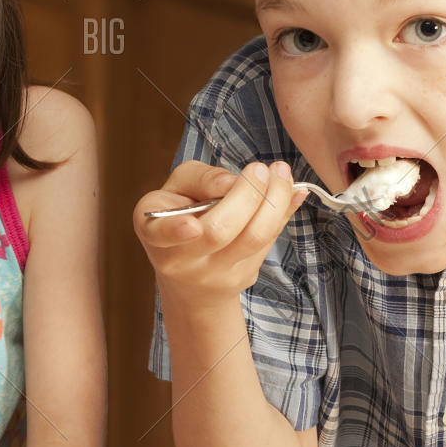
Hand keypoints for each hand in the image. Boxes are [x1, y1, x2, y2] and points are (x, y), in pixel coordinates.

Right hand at [134, 160, 306, 310]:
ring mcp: (214, 274)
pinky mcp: (243, 277)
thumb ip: (201, 179)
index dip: (176, 231)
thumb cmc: (182, 215)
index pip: (160, 234)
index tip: (193, 225)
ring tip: (280, 172)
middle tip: (260, 168)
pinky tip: (293, 190)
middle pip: (218, 231)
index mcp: (153, 230)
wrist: (190, 278)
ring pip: (253, 238)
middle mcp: (180, 260)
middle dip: (246, 194)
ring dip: (275, 200)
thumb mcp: (178, 188)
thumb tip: (233, 181)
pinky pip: (269, 241)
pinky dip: (284, 211)